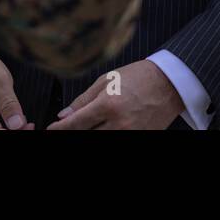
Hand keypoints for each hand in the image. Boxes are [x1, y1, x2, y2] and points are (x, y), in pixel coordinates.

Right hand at [0, 44, 32, 129]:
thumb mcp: (0, 80)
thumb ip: (9, 104)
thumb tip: (17, 125)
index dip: (14, 132)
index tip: (29, 126)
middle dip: (13, 131)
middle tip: (29, 125)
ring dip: (9, 129)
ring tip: (25, 123)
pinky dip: (4, 126)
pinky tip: (15, 121)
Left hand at [47, 60, 183, 129]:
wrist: (168, 84)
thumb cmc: (137, 77)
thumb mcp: (106, 81)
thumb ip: (83, 100)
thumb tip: (64, 116)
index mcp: (108, 105)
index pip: (76, 123)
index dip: (60, 128)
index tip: (50, 129)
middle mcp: (119, 123)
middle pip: (87, 135)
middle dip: (75, 131)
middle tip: (71, 125)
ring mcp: (131, 134)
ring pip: (101, 140)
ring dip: (91, 133)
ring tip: (89, 124)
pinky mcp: (140, 138)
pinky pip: (117, 141)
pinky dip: (107, 134)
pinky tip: (105, 128)